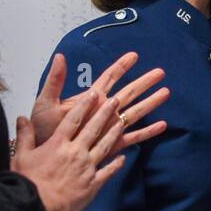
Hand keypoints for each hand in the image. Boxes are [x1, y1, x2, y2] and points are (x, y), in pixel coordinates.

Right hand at [12, 90, 126, 210]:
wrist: (38, 208)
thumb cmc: (27, 182)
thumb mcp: (21, 156)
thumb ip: (24, 136)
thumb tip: (22, 118)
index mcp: (58, 144)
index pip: (74, 119)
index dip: (85, 105)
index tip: (94, 93)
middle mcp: (76, 152)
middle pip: (94, 128)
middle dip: (105, 112)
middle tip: (115, 100)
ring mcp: (87, 167)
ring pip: (105, 146)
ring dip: (115, 133)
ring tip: (123, 121)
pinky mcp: (93, 184)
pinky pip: (108, 171)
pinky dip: (116, 164)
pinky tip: (123, 157)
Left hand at [32, 51, 170, 159]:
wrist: (46, 155)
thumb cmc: (44, 129)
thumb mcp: (46, 102)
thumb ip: (55, 80)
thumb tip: (60, 56)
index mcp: (90, 98)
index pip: (109, 78)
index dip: (121, 66)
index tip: (134, 55)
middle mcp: (104, 111)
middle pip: (129, 92)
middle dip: (144, 82)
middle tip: (160, 72)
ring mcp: (110, 127)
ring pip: (135, 112)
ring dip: (151, 103)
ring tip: (166, 93)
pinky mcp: (112, 144)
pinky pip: (133, 137)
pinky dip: (148, 132)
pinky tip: (162, 126)